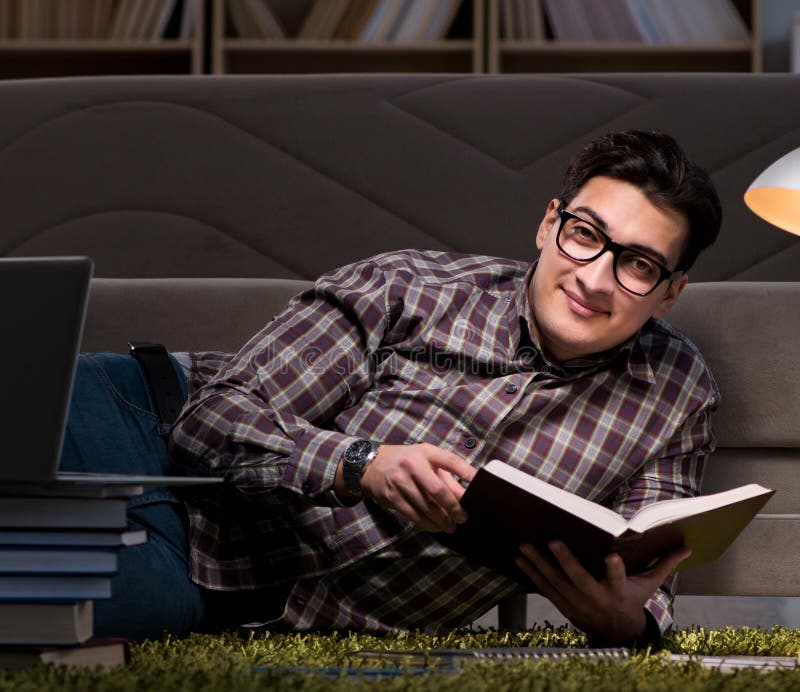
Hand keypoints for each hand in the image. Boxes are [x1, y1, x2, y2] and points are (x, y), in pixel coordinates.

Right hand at [358, 443, 475, 532]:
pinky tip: (434, 527)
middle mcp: (413, 464)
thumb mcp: (426, 460)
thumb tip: (464, 497)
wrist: (372, 465)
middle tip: (462, 518)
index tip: (479, 484)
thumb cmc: (406, 462)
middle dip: (453, 508)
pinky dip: (426, 523)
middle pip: (438, 490)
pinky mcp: (391, 496)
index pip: (450, 461)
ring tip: (450, 527)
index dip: (466, 472)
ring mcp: (400, 480)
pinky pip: (413, 514)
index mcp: (426, 452)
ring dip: (441, 520)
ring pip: (426, 506)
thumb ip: (446, 476)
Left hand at [515, 540, 690, 645]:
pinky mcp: (563, 604)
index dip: (614, 569)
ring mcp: (577, 603)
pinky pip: (544, 588)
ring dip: (538, 564)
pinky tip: (519, 558)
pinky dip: (530, 573)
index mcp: (619, 591)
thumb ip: (664, 564)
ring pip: (555, 582)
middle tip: (552, 541)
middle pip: (579, 579)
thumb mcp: (649, 585)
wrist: (615, 633)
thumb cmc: (632, 600)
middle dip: (565, 561)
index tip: (610, 555)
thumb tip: (687, 547)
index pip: (618, 579)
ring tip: (523, 545)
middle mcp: (596, 598)